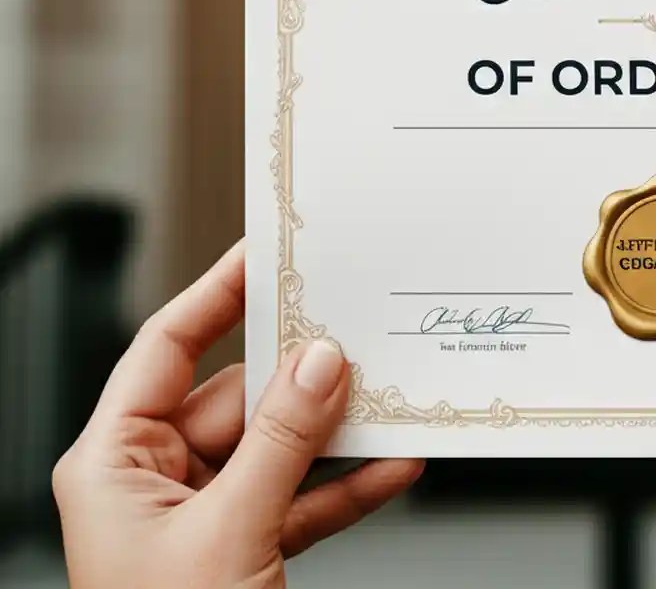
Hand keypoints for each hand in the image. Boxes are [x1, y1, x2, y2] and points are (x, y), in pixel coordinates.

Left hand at [53, 242, 424, 587]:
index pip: (167, 351)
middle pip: (241, 399)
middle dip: (305, 380)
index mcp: (115, 462)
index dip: (216, 296)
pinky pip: (306, 499)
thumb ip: (280, 444)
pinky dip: (349, 486)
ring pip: (282, 449)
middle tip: (359, 341)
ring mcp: (206, 516)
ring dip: (339, 435)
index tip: (266, 255)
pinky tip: (393, 466)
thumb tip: (319, 364)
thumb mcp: (228, 533)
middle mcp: (157, 480)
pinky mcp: (250, 547)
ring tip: (390, 401)